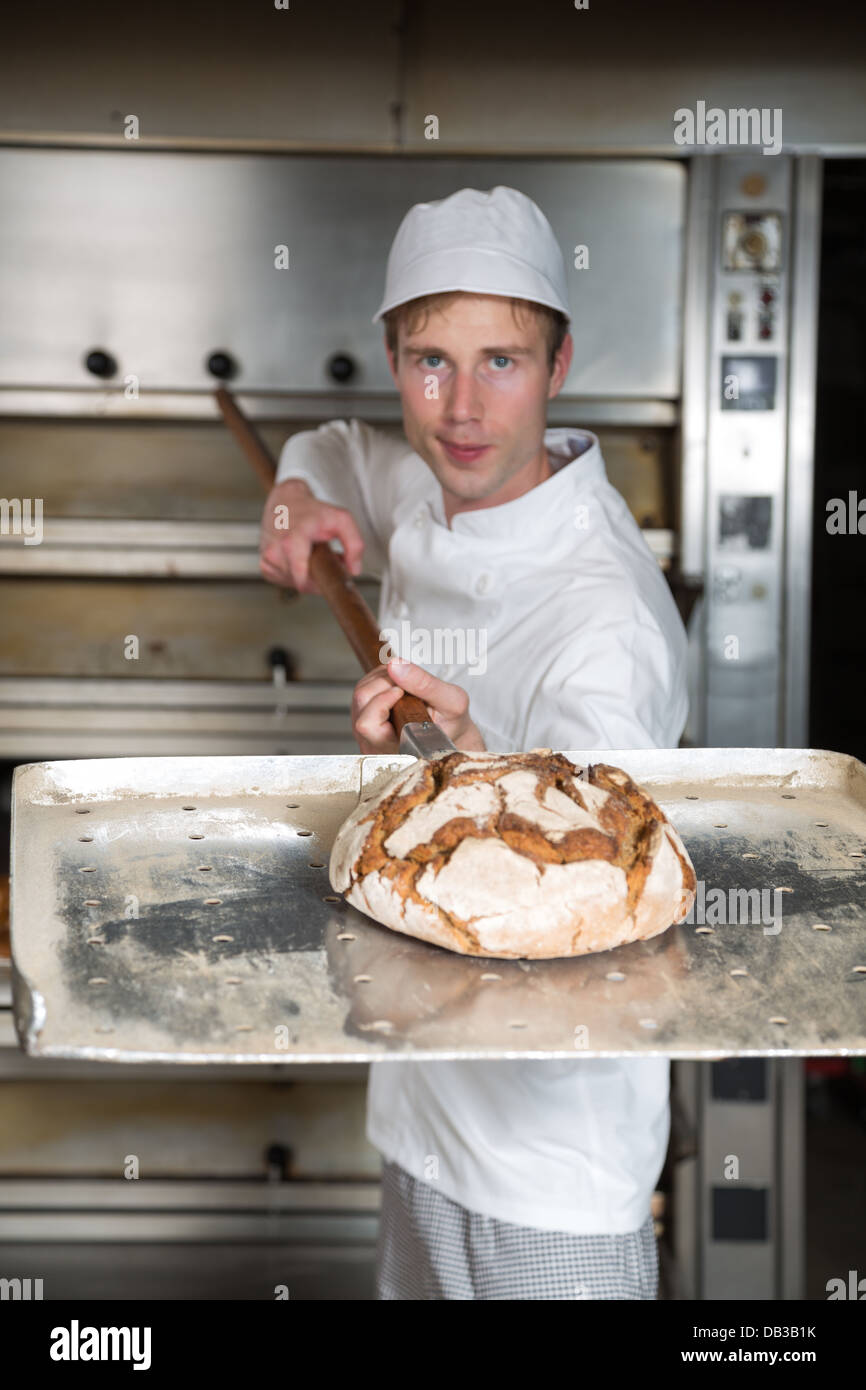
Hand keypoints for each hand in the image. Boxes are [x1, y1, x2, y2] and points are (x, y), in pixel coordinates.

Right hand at [259, 478, 364, 592]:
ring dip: (305, 576)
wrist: (285, 501)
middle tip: (323, 560)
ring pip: (294, 584)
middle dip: (316, 578)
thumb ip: (354, 544)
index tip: (329, 579)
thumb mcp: (341, 519)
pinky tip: (298, 559)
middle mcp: (276, 550)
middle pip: (302, 584)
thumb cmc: (312, 511)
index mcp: (293, 540)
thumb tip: (353, 571)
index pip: (302, 578)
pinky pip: (284, 580)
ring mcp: (268, 558)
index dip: (320, 585)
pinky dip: (294, 575)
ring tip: (309, 555)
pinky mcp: (264, 564)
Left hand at [352, 657, 486, 753]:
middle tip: (408, 686)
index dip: (382, 700)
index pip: (367, 724)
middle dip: (385, 682)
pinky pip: (361, 691)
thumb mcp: (452, 702)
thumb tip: (394, 665)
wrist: (448, 732)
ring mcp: (365, 734)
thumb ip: (425, 684)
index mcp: (395, 748)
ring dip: (382, 680)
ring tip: (406, 688)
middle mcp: (375, 744)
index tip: (403, 692)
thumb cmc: (451, 723)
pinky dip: (379, 681)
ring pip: (360, 693)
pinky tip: (398, 688)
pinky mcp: (363, 720)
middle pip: (361, 701)